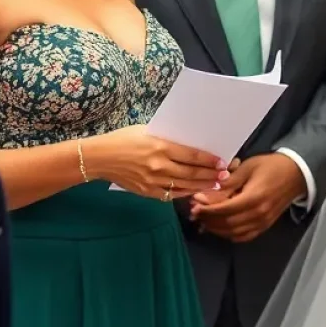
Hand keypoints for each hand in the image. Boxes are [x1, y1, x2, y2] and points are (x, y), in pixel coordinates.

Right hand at [86, 125, 229, 199]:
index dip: (210, 161)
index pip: (192, 156)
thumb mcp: (147, 131)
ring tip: (216, 185)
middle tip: (225, 176)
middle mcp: (159, 165)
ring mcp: (153, 181)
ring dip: (202, 186)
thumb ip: (168, 139)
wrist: (100, 158)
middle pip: (192, 173)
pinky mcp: (147, 191)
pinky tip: (195, 191)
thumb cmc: (124, 138)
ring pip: (184, 185)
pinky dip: (185, 193)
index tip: (222, 162)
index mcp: (160, 147)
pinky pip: (171, 194)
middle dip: (211, 175)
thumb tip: (190, 141)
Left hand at [190, 153, 306, 241]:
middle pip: (227, 223)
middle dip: (208, 219)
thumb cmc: (270, 166)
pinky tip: (220, 227)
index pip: (225, 209)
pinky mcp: (264, 226)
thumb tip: (206, 194)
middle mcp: (258, 214)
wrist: (295, 173)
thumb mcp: (247, 167)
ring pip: (233, 233)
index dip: (208, 209)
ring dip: (216, 228)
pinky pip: (243, 236)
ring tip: (204, 219)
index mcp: (254, 197)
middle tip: (195, 212)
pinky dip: (229, 234)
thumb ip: (228, 182)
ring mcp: (262, 222)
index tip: (195, 204)